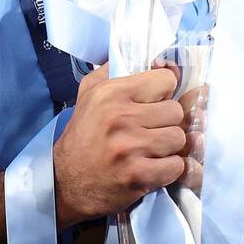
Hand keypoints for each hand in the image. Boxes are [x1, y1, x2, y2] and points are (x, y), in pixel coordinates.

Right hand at [52, 64, 185, 226]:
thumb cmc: (83, 134)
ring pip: (178, 138)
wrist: (66, 182)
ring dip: (168, 147)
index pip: (166, 80)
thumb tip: (161, 61)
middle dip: (167, 122)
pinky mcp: (137, 176)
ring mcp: (130, 148)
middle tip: (152, 130)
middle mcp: (121, 117)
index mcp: (111, 93)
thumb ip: (119, 69)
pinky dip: (168, 169)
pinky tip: (153, 168)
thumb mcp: (90, 92)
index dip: (163, 93)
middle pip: (176, 111)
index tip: (153, 104)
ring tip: (152, 150)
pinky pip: (175, 166)